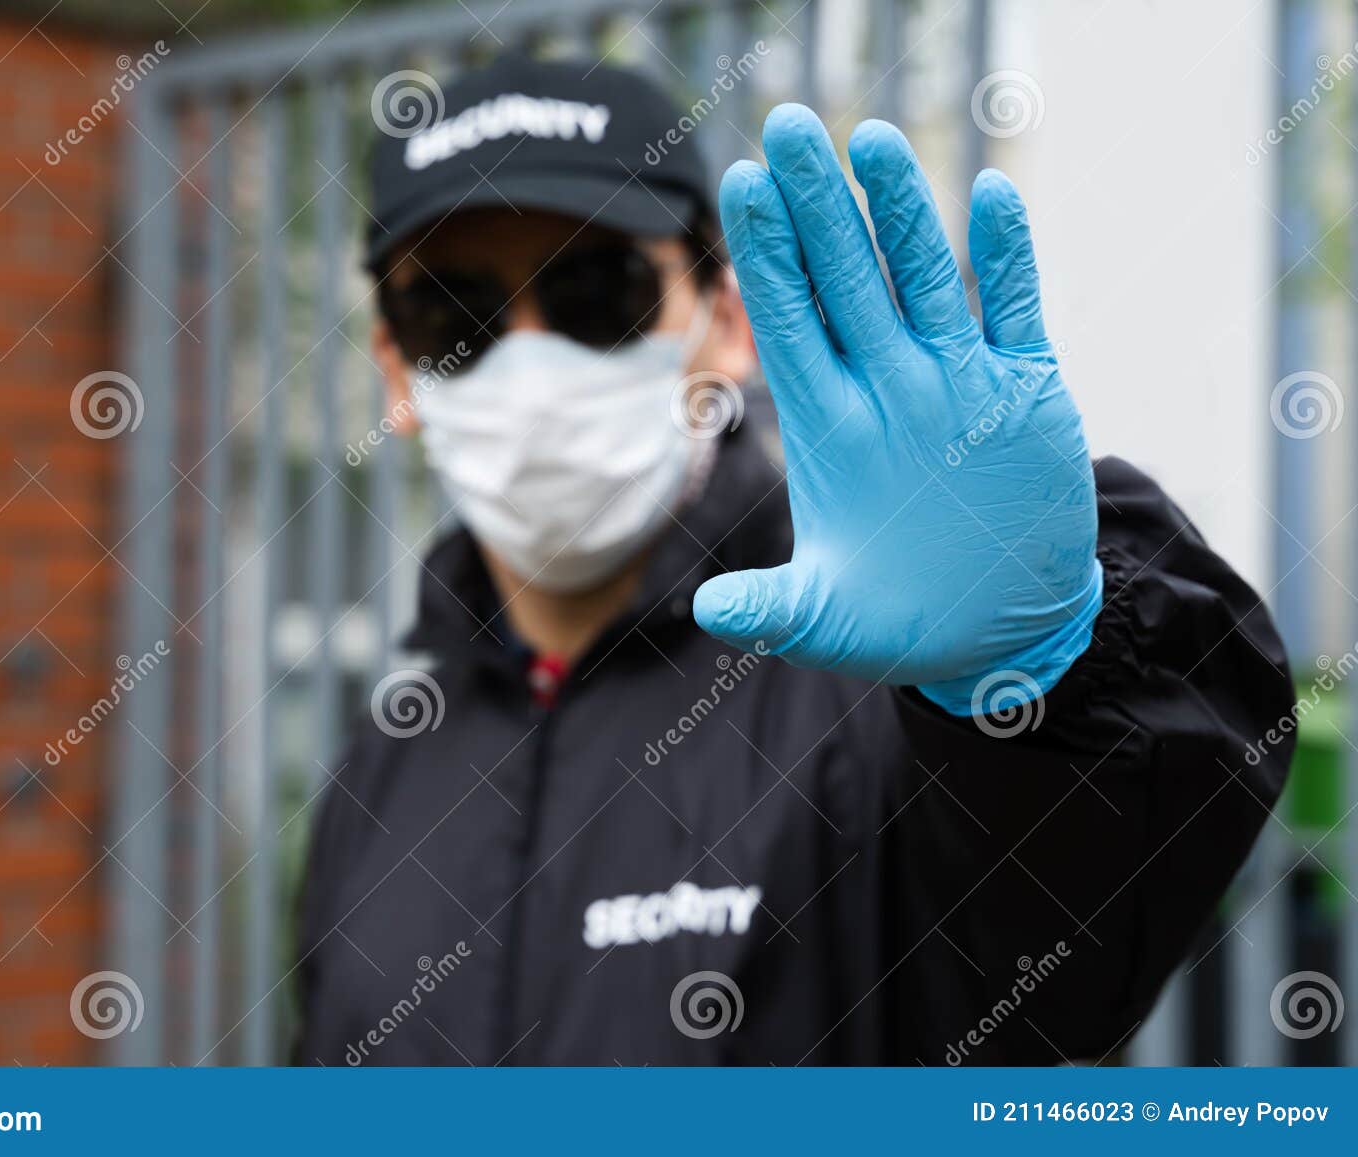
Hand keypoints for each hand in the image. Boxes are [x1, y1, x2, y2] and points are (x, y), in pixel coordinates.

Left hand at [692, 105, 1101, 715]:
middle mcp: (889, 390)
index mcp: (834, 429)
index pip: (789, 324)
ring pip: (927, 280)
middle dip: (819, 207)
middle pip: (847, 282)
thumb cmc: (904, 621)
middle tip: (790, 128)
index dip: (767, 257)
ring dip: (904, 213)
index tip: (740, 185)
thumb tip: (706, 611)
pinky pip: (1017, 311)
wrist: (1003, 629)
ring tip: (873, 140)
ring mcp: (957, 384)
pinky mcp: (1026, 394)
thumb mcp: (829, 622)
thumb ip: (772, 609)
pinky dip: (1010, 259)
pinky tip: (994, 194)